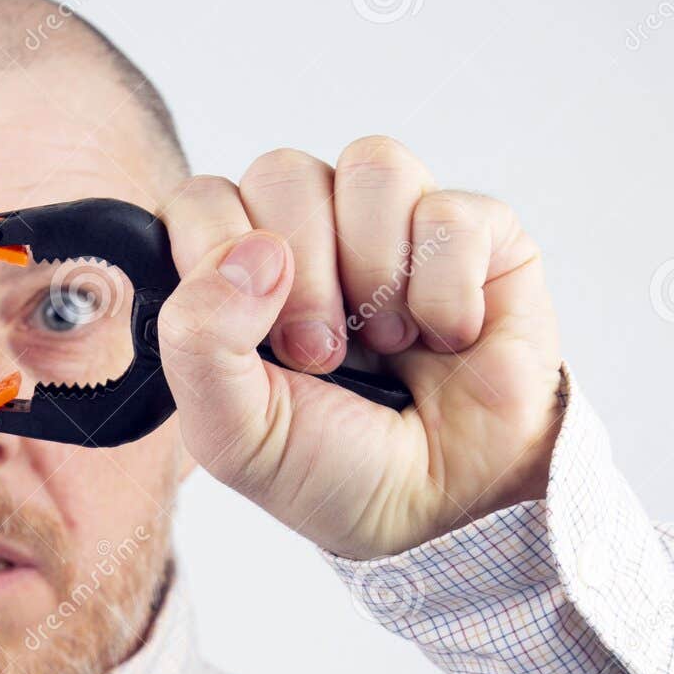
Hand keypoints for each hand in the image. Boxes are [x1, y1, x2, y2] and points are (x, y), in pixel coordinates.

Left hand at [157, 137, 562, 559]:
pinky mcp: (476, 232)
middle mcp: (309, 234)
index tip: (252, 337)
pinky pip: (450, 209)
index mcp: (235, 272)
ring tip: (386, 340)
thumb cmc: (332, 466)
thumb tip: (250, 250)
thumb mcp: (231, 432)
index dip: (219, 255)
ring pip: (370, 164)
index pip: (201, 200)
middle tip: (320, 355)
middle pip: (282, 171)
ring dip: (374, 269)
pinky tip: (448, 336)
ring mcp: (392, 225)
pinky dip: (445, 289)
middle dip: (302, 276)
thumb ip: (197, 341)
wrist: (443, 508)